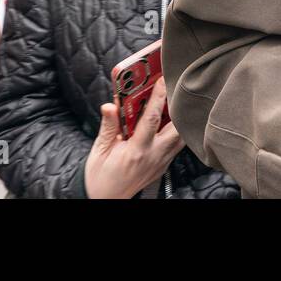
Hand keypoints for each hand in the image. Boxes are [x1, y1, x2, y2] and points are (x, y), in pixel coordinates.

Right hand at [84, 80, 183, 198]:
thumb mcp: (100, 150)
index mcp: (136, 150)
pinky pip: (177, 146)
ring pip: (180, 137)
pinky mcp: (163, 167)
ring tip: (170, 104)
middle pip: (176, 127)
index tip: (162, 80)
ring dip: (178, 120)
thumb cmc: (100, 176)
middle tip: (172, 89)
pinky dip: (176, 132)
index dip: (159, 97)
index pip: (153, 118)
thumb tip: (110, 105)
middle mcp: (153, 156)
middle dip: (176, 107)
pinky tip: (169, 123)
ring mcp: (160, 162)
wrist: (104, 200)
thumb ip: (108, 126)